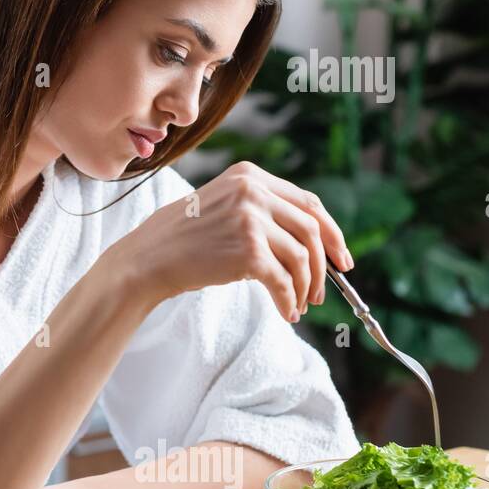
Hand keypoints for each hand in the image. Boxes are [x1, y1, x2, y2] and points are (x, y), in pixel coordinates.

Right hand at [116, 161, 353, 322]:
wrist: (147, 258)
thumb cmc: (182, 239)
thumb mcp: (222, 205)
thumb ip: (260, 210)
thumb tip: (309, 242)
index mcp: (249, 175)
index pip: (309, 203)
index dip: (331, 233)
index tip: (341, 259)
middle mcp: (253, 191)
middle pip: (311, 230)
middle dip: (323, 267)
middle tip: (321, 292)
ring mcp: (250, 219)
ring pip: (301, 258)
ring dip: (305, 287)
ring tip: (299, 305)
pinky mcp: (247, 251)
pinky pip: (283, 281)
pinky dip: (289, 300)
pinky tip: (286, 312)